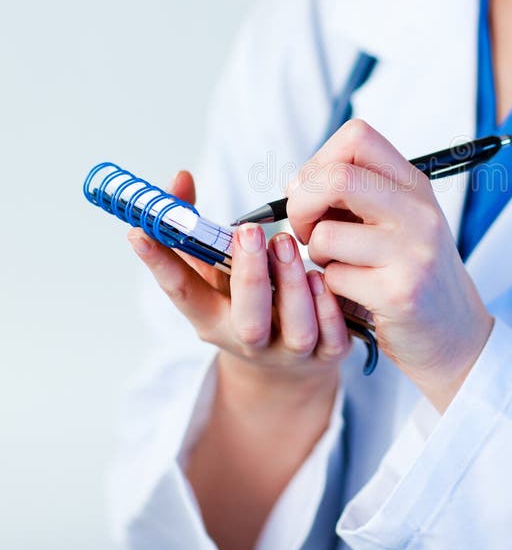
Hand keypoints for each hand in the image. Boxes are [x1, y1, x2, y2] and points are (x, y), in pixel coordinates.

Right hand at [127, 170, 351, 399]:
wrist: (286, 371)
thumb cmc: (247, 304)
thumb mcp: (216, 271)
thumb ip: (197, 227)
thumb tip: (180, 178)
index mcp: (213, 318)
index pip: (182, 293)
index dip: (159, 263)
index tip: (141, 230)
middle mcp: (250, 339)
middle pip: (247, 319)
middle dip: (248, 274)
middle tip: (248, 231)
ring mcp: (290, 351)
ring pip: (295, 329)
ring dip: (293, 287)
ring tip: (287, 245)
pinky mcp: (328, 354)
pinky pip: (332, 338)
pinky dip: (329, 309)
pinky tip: (323, 277)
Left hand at [286, 120, 493, 412]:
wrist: (456, 334)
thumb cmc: (413, 273)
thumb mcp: (399, 220)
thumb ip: (358, 195)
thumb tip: (297, 185)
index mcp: (414, 184)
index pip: (357, 136)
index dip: (319, 161)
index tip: (314, 192)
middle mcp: (418, 211)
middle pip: (336, 177)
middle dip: (301, 204)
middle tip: (305, 229)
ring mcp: (412, 251)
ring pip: (326, 233)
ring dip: (315, 253)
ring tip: (337, 265)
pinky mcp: (399, 292)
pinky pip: (333, 278)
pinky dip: (330, 286)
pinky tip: (354, 292)